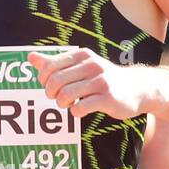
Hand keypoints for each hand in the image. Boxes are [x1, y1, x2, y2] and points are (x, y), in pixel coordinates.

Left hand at [28, 49, 150, 120]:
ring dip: (62, 103)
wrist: (138, 88)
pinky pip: (80, 108)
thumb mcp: (80, 66)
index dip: (43, 80)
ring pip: (66, 95)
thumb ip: (54, 63)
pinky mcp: (108, 98)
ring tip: (67, 104)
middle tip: (55, 98)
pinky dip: (75, 112)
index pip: (50, 67)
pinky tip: (79, 110)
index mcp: (82, 56)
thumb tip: (30, 57)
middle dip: (50, 93)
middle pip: (56, 82)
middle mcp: (92, 65)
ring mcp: (101, 82)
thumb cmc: (102, 78)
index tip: (48, 86)